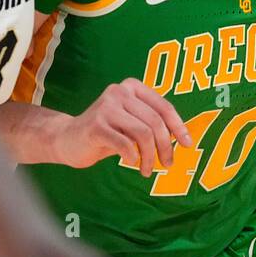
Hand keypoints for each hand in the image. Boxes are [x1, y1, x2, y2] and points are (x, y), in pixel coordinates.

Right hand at [57, 78, 191, 175]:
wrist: (68, 139)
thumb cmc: (106, 133)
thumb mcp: (131, 123)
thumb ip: (152, 123)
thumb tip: (183, 137)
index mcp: (131, 87)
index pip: (163, 106)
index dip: (178, 127)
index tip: (187, 144)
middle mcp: (119, 91)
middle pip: (155, 122)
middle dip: (165, 147)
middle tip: (167, 164)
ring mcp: (106, 107)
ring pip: (143, 134)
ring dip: (149, 156)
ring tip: (147, 169)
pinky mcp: (96, 125)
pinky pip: (125, 144)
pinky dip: (133, 156)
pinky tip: (131, 162)